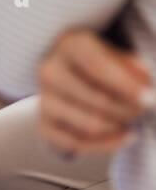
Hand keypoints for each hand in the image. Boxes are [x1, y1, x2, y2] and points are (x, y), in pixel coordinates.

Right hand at [38, 29, 154, 155]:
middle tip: (146, 109)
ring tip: (134, 120)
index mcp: (69, 45)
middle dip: (129, 109)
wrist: (70, 75)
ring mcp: (44, 101)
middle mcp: (50, 72)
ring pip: (90, 125)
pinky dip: (107, 144)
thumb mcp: (117, 54)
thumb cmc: (100, 62)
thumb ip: (131, 66)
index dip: (127, 86)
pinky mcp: (45, 126)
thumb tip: (144, 82)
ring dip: (120, 126)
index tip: (150, 99)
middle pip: (98, 100)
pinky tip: (125, 136)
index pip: (99, 67)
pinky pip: (78, 144)